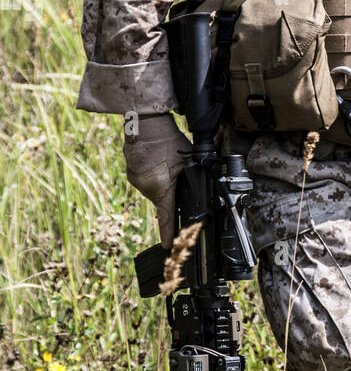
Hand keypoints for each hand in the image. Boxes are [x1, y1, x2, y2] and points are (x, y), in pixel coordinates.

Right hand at [123, 114, 191, 248]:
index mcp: (161, 188)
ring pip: (154, 188)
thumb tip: (200, 188)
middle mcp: (146, 188)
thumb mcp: (187, 161)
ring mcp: (136, 180)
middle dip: (170, 193)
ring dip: (161, 182)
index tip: (167, 246)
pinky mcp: (131, 173)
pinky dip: (153, 175)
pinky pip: (145, 180)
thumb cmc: (168, 140)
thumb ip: (191, 178)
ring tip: (165, 164)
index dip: (168, 233)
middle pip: (162, 199)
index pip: (166, 217)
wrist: (145, 123)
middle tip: (175, 177)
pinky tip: (157, 162)